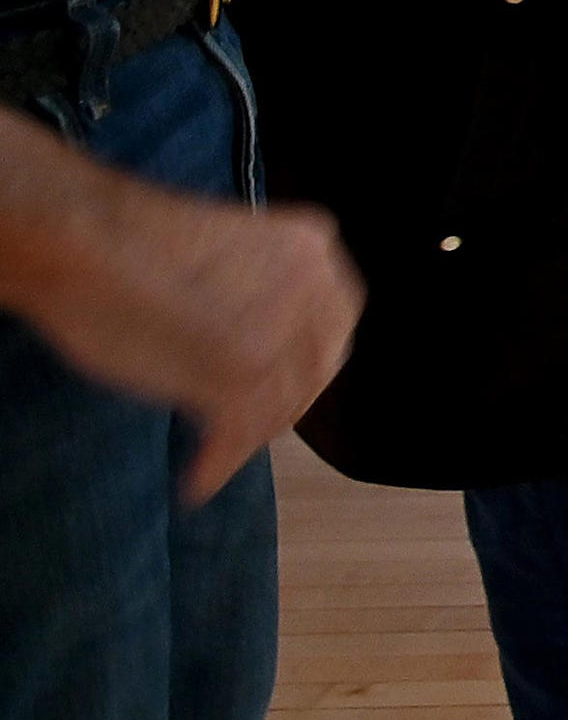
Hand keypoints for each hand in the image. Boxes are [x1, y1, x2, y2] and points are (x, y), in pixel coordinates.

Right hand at [0, 117, 360, 503]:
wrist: (85, 238)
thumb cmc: (131, 244)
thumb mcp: (229, 252)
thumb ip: (259, 293)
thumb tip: (259, 350)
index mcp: (312, 246)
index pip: (331, 323)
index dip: (306, 364)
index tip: (280, 390)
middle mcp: (313, 284)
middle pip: (317, 366)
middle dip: (285, 404)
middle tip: (248, 431)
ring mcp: (280, 331)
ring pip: (280, 406)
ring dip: (247, 439)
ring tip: (213, 460)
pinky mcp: (241, 372)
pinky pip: (239, 433)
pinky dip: (219, 462)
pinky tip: (197, 480)